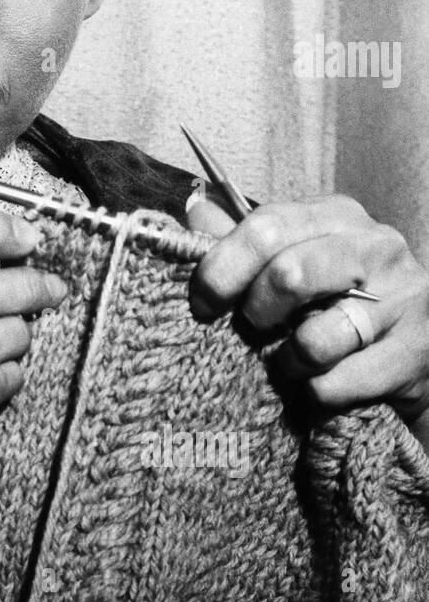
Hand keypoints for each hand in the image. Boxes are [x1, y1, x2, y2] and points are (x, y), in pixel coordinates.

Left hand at [186, 194, 428, 424]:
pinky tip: (320, 381)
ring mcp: (402, 299)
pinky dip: (313, 392)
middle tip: (256, 330)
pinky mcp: (412, 353)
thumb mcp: (291, 258)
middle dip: (257, 314)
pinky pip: (334, 384)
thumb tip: (194, 208)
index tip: (202, 302)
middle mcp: (376, 246)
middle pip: (289, 276)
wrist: (409, 351)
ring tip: (292, 360)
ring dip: (286, 362)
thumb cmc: (334, 300)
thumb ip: (242, 238)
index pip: (266, 227)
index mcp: (337, 215)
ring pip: (314, 340)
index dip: (221, 268)